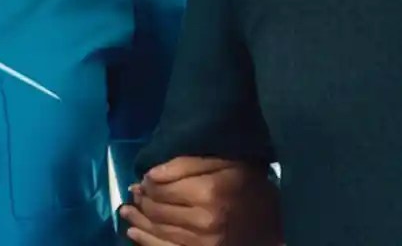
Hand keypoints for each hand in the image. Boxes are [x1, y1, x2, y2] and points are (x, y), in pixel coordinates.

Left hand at [119, 157, 281, 245]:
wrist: (274, 223)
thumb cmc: (249, 186)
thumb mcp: (224, 163)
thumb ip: (186, 164)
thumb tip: (150, 174)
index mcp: (208, 193)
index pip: (162, 188)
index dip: (148, 182)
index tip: (144, 178)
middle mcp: (202, 221)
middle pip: (157, 209)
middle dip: (142, 199)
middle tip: (134, 191)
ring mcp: (201, 243)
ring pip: (156, 230)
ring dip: (138, 219)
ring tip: (127, 208)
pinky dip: (145, 241)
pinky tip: (133, 232)